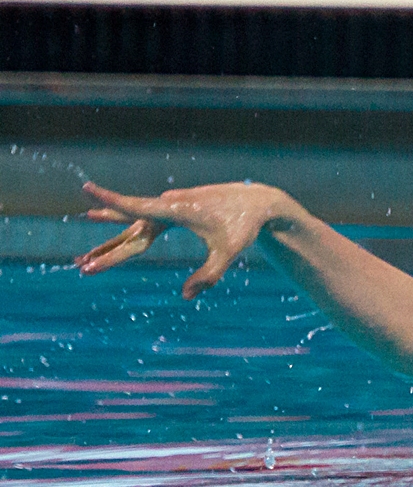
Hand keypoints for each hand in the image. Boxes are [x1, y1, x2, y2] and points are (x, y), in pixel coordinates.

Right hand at [74, 181, 284, 299]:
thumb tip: (184, 296)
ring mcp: (169, 206)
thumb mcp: (228, 252)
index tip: (86, 189)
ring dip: (110, 242)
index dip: (110, 202)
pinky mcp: (174, 209)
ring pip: (133, 225)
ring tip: (84, 258)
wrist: (256, 202)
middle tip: (81, 267)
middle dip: (106, 250)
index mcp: (176, 209)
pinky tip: (104, 224)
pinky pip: (143, 221)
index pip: (136, 207)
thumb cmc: (242, 226)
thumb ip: (209, 275)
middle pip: (129, 228)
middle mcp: (168, 204)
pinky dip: (124, 229)